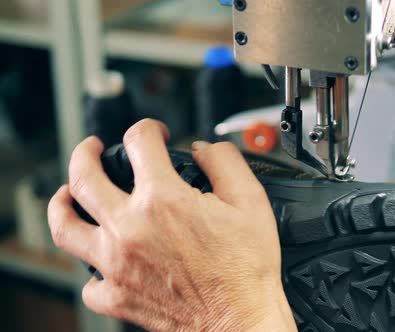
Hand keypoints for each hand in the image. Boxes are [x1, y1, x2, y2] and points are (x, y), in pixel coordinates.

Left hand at [48, 119, 296, 331]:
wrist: (241, 320)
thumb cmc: (246, 268)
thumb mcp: (250, 200)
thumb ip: (224, 162)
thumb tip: (204, 150)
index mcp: (163, 200)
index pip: (140, 143)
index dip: (149, 129)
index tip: (155, 134)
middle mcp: (130, 227)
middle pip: (84, 177)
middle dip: (85, 152)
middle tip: (91, 147)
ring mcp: (116, 264)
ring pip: (65, 226)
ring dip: (61, 203)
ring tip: (67, 194)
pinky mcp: (116, 296)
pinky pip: (88, 281)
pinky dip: (91, 268)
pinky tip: (101, 260)